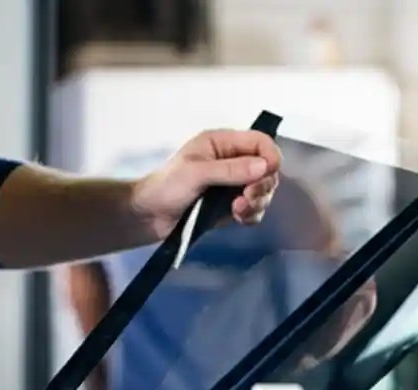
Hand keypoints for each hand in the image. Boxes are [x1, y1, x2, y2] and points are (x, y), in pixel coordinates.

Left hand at [130, 129, 282, 239]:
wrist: (148, 216)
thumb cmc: (166, 186)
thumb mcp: (197, 173)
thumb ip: (231, 170)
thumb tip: (264, 166)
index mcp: (222, 143)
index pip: (260, 142)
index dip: (270, 157)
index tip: (267, 174)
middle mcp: (231, 161)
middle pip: (266, 169)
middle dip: (262, 185)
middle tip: (247, 197)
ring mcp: (232, 185)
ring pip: (262, 191)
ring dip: (257, 202)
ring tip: (238, 210)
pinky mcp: (231, 207)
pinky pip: (253, 209)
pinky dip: (251, 215)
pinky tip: (238, 218)